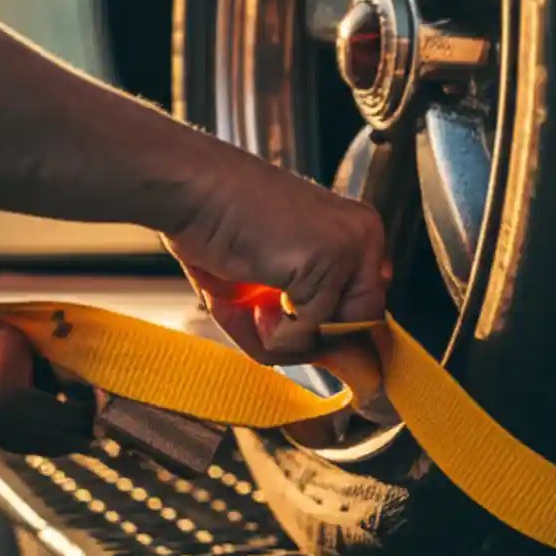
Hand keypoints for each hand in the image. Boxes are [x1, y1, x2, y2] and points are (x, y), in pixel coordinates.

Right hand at [166, 155, 390, 363]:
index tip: (297, 338)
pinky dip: (272, 333)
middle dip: (308, 339)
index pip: (367, 305)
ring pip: (337, 334)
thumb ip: (311, 318)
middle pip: (360, 325)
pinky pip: (308, 331)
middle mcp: (363, 234)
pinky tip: (249, 301)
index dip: (329, 330)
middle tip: (262, 320)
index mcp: (353, 231)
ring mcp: (351, 247)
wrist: (189, 188)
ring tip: (251, 309)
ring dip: (288, 340)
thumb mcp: (274, 277)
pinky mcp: (328, 261)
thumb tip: (345, 367)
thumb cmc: (220, 226)